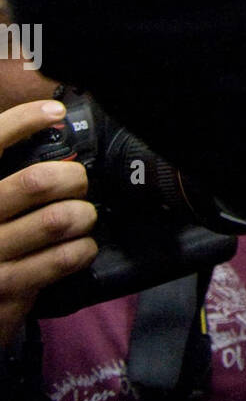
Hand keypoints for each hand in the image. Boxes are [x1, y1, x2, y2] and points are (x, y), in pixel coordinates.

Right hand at [0, 99, 97, 347]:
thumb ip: (6, 174)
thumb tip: (46, 126)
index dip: (23, 120)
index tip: (53, 111)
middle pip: (37, 181)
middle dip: (71, 178)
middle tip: (78, 184)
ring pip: (55, 220)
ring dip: (82, 214)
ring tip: (83, 216)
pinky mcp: (5, 289)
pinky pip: (58, 260)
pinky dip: (81, 249)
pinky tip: (82, 248)